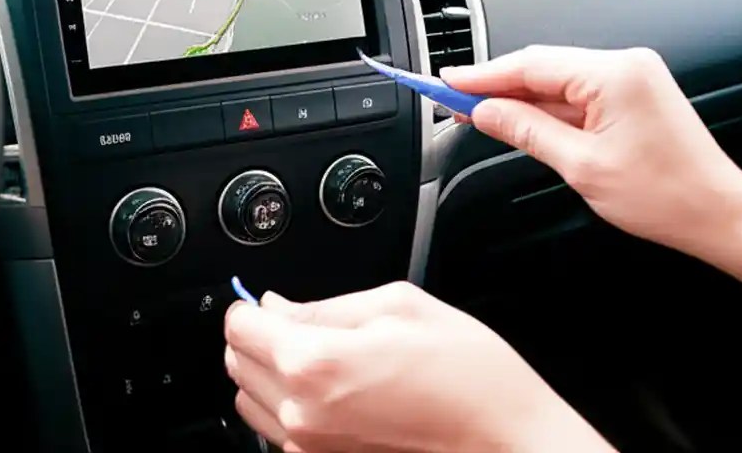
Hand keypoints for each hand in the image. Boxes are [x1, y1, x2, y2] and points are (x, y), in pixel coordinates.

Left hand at [223, 282, 611, 452]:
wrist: (505, 439)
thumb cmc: (468, 375)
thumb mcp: (399, 307)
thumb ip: (325, 306)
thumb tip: (278, 306)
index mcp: (315, 362)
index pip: (239, 326)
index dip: (251, 306)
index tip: (267, 302)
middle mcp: (301, 413)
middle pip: (236, 363)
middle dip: (259, 337)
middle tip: (299, 325)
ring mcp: (309, 447)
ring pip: (248, 400)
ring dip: (268, 374)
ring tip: (319, 361)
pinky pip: (277, 430)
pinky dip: (288, 407)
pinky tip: (331, 393)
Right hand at [442, 46, 741, 251]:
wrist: (717, 213)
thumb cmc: (666, 195)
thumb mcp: (580, 165)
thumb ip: (525, 130)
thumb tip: (485, 112)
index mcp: (614, 75)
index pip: (530, 65)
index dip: (481, 76)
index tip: (445, 82)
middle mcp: (625, 66)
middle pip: (540, 67)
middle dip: (494, 86)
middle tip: (451, 101)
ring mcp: (631, 78)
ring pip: (556, 80)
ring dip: (519, 98)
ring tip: (478, 115)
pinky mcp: (633, 94)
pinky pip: (577, 92)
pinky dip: (546, 106)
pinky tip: (520, 120)